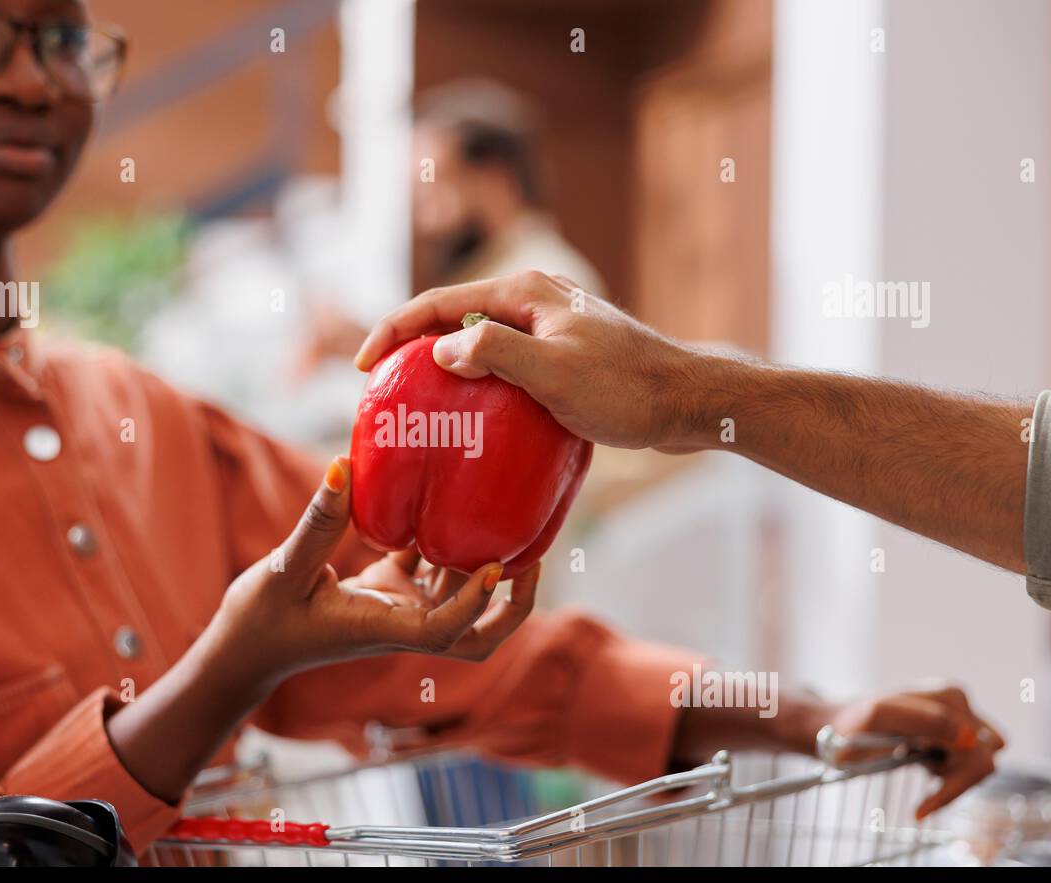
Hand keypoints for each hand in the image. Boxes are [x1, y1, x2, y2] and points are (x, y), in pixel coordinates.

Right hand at [203, 456, 539, 691]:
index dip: (477, 604)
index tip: (497, 566)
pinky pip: (429, 570)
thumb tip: (342, 466)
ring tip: (504, 515)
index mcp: (383, 628)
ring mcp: (398, 608)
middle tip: (532, 558)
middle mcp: (401, 622)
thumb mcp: (282, 569)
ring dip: (486, 569)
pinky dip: (446, 545)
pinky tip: (448, 500)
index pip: (445, 631)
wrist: (244, 649)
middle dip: (512, 608)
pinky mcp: (386, 591)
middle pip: (476, 635)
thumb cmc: (259, 621)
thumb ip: (317, 522)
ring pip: (460, 599)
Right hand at [354, 270, 703, 448]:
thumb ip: (495, 353)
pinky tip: (469, 420)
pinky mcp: (560, 357)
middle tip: (382, 392)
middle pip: (452, 318)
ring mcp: (547, 329)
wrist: (689, 402)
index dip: (392, 331)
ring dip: (443, 369)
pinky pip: (503, 366)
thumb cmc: (626, 388)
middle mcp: (531, 302)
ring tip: (417, 407)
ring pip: (477, 344)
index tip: (362, 368)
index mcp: (522, 294)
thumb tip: (442, 350)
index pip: (437, 302)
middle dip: (411, 348)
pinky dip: (476, 385)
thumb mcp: (554, 372)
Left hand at [824, 685, 1003, 818]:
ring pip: (979, 766)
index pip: (976, 748)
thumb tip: (970, 738)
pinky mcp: (950, 739)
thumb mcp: (879, 717)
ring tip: (911, 766)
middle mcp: (958, 706)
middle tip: (919, 791)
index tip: (920, 809)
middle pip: (984, 759)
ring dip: (949, 780)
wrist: (836, 727)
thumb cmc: (851, 724)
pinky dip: (946, 781)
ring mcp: (956, 722)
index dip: (953, 783)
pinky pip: (967, 769)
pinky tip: (916, 768)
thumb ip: (924, 721)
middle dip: (953, 781)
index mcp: (949, 697)